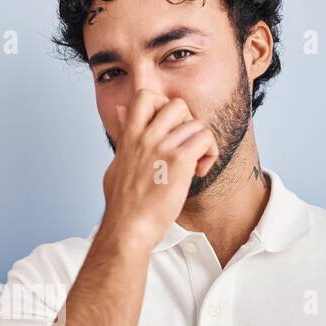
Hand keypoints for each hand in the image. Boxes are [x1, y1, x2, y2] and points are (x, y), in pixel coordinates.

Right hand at [97, 89, 218, 253]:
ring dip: (201, 143)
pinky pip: (205, 138)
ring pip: (196, 123)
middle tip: (185, 145)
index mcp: (129, 137)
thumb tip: (119, 113)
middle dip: (188, 123)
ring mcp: (161, 147)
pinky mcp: (178, 161)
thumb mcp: (116, 163)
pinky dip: (209, 154)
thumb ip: (122, 136)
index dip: (162, 105)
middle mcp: (145, 137)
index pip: (145, 96)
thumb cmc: (122, 205)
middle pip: (177, 104)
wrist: (127, 229)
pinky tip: (199, 172)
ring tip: (195, 165)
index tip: (166, 129)